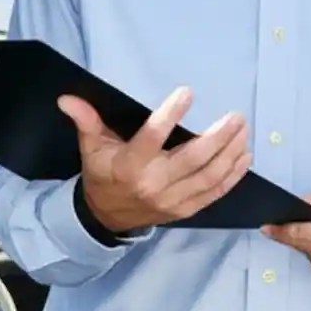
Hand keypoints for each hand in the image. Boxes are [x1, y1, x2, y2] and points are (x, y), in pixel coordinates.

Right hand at [58, 86, 251, 233]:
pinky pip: (214, 193)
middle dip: (218, 137)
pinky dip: (232, 176)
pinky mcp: (186, 210)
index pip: (152, 138)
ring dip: (231, 154)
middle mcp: (154, 184)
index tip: (187, 92)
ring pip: (209, 177)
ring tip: (244, 130)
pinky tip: (244, 157)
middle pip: (192, 160)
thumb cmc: (102, 174)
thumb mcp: (91, 148)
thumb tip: (67, 98)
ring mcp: (173, 200)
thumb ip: (85, 121)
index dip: (169, 116)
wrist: (107, 218)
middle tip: (236, 116)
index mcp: (130, 166)